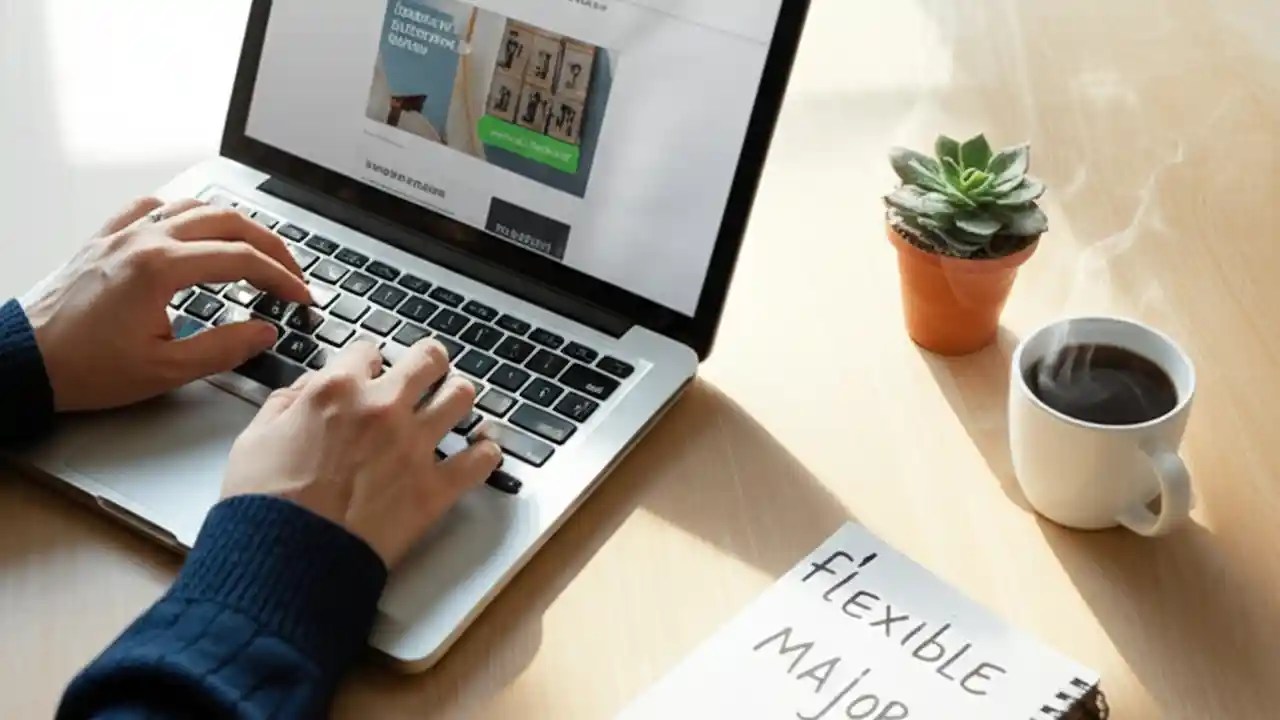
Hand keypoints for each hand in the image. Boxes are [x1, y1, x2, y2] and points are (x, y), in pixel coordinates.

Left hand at [21, 196, 310, 411]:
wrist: (24, 361)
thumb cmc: (84, 368)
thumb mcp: (164, 371)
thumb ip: (224, 348)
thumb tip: (264, 332)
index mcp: (161, 269)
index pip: (242, 259)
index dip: (282, 278)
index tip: (301, 297)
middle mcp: (144, 240)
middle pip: (229, 222)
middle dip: (271, 246)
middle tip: (292, 273)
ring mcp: (123, 235)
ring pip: (195, 206)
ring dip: (234, 225)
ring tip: (256, 251)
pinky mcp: (105, 240)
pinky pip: (152, 208)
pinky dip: (184, 214)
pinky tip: (193, 231)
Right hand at [222, 340, 502, 566]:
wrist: (285, 559)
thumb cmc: (263, 506)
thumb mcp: (254, 438)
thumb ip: (285, 404)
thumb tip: (305, 391)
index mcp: (336, 391)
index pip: (368, 350)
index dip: (369, 360)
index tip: (371, 371)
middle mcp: (382, 409)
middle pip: (428, 359)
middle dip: (428, 362)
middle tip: (427, 372)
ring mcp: (413, 446)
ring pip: (462, 396)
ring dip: (458, 397)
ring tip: (454, 404)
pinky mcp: (434, 488)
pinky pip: (481, 460)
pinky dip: (486, 452)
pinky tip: (483, 449)